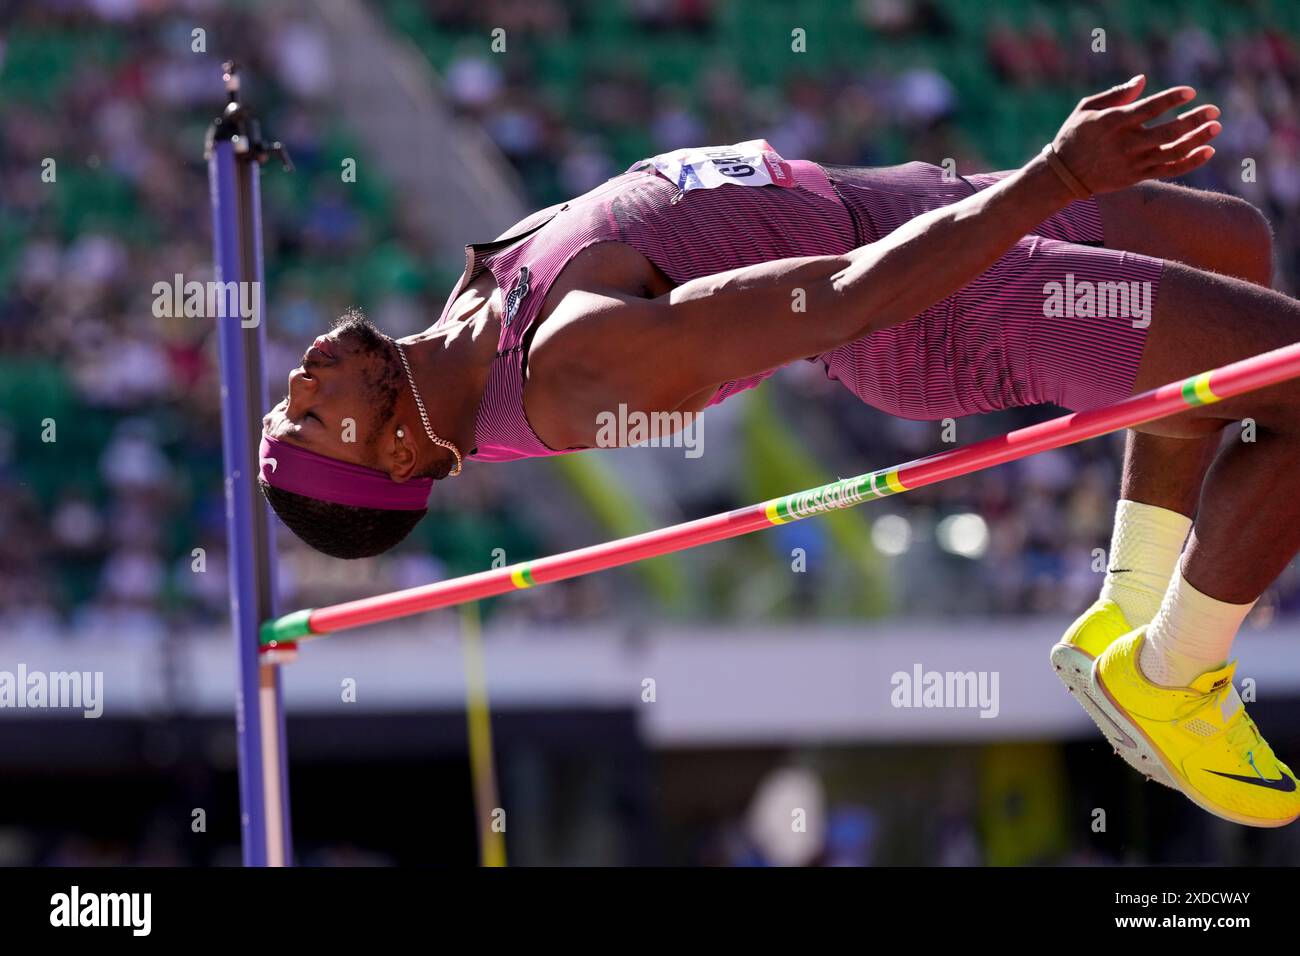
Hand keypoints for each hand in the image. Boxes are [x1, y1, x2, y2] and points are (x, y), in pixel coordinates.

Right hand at [1050, 75, 1219, 194]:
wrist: (1063, 175)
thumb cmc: (1074, 135)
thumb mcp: (1087, 108)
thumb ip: (1116, 94)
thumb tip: (1143, 81)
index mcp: (1113, 123)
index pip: (1149, 109)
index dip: (1172, 99)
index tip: (1190, 92)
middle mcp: (1126, 144)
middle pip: (1168, 133)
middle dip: (1194, 120)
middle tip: (1214, 110)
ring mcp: (1133, 162)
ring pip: (1173, 152)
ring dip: (1198, 139)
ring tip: (1216, 127)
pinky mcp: (1136, 176)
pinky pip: (1169, 170)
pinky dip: (1191, 162)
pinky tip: (1208, 151)